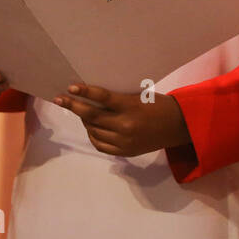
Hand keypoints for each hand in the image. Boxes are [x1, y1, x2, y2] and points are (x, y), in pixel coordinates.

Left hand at [53, 83, 190, 156]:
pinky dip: (92, 135)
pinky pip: (100, 144)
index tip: (71, 87)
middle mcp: (125, 125)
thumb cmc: (158, 104)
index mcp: (130, 106)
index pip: (102, 98)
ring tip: (79, 111)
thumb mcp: (139, 96)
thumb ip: (118, 99)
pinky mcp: (125, 152)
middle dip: (74, 107)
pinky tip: (90, 127)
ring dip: (84, 120)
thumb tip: (92, 98)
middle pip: (92, 116)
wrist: (178, 126)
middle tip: (60, 100)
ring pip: (94, 130)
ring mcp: (124, 140)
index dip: (85, 92)